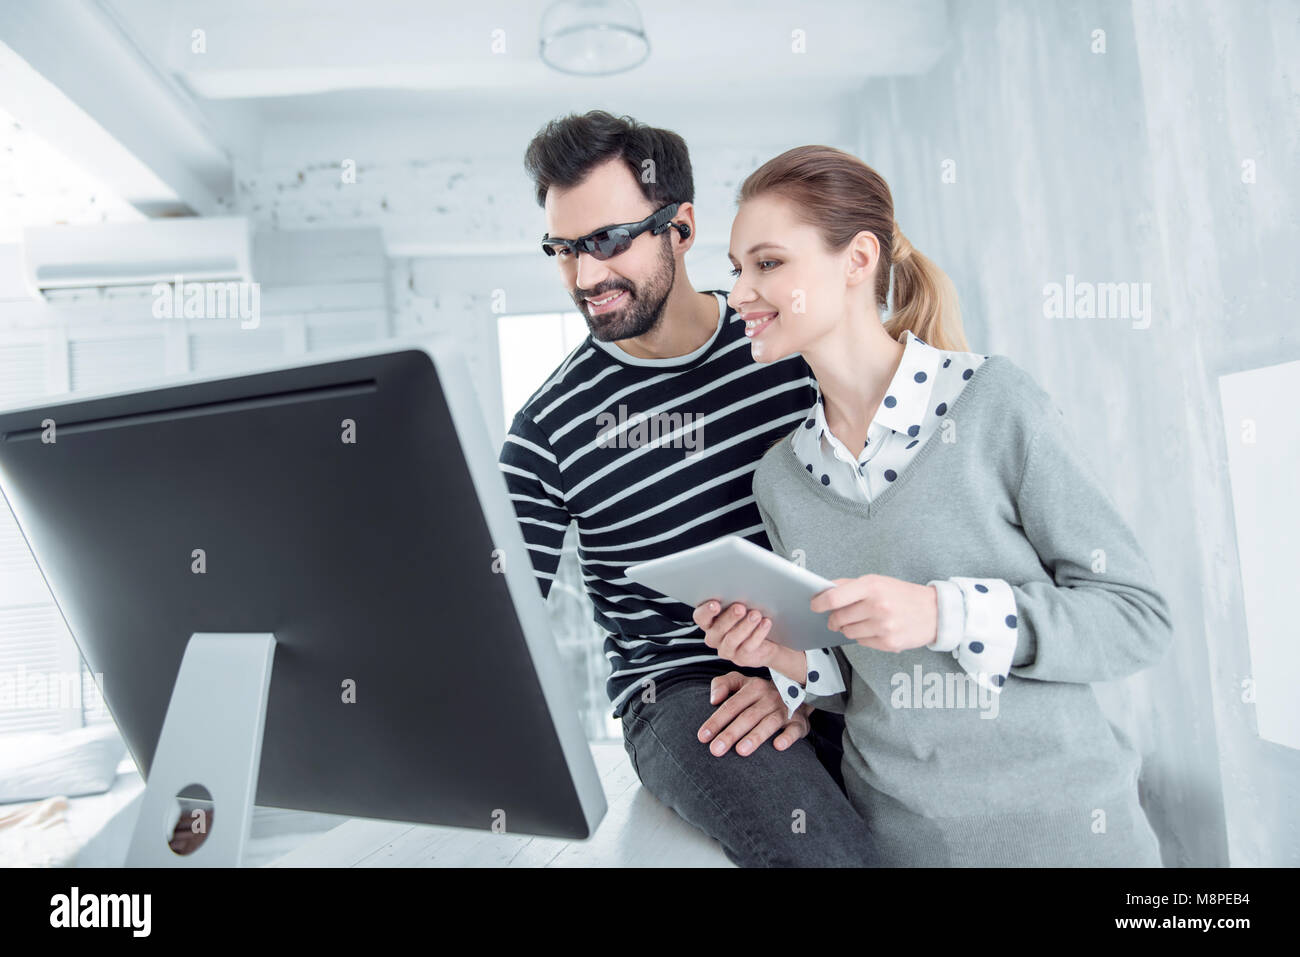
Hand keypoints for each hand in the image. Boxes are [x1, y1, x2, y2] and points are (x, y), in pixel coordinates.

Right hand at [693, 599, 783, 669]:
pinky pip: (748, 647)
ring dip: (745, 625)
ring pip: (732, 639)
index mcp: (709, 621)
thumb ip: (735, 601)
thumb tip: (740, 590)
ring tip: (756, 614)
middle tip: (740, 607)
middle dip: (729, 617)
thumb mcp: (742, 606)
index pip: (700, 617)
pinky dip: (758, 634)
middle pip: (717, 628)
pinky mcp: (740, 658)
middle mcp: (714, 637)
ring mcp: (726, 649)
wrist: (768, 640)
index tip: (716, 603)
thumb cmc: (749, 617)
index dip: (706, 611)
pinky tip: (765, 623)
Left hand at [696, 671, 811, 756]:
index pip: (731, 705)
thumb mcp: (741, 682)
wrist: (798, 691)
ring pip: (769, 723)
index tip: (703, 736)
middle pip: (747, 716)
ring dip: (755, 737)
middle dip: (730, 733)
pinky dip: (787, 737)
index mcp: (753, 688)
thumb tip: (713, 699)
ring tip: (741, 751)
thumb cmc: (760, 692)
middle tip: (716, 750)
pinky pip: (794, 730)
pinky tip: (778, 746)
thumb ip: (722, 684)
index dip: (716, 720)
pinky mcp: (799, 722)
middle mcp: (768, 698)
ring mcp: (785, 710)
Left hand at [810, 575, 937, 651]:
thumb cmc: (902, 594)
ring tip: (860, 621)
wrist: (935, 612)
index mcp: (872, 586)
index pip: (834, 597)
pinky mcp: (888, 643)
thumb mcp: (878, 581)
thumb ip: (849, 585)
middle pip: (838, 618)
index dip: (819, 603)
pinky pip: (861, 642)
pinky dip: (862, 636)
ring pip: (848, 632)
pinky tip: (874, 629)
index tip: (814, 605)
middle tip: (837, 617)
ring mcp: (884, 627)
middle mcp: (878, 606)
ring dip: (848, 628)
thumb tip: (823, 591)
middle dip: (834, 619)